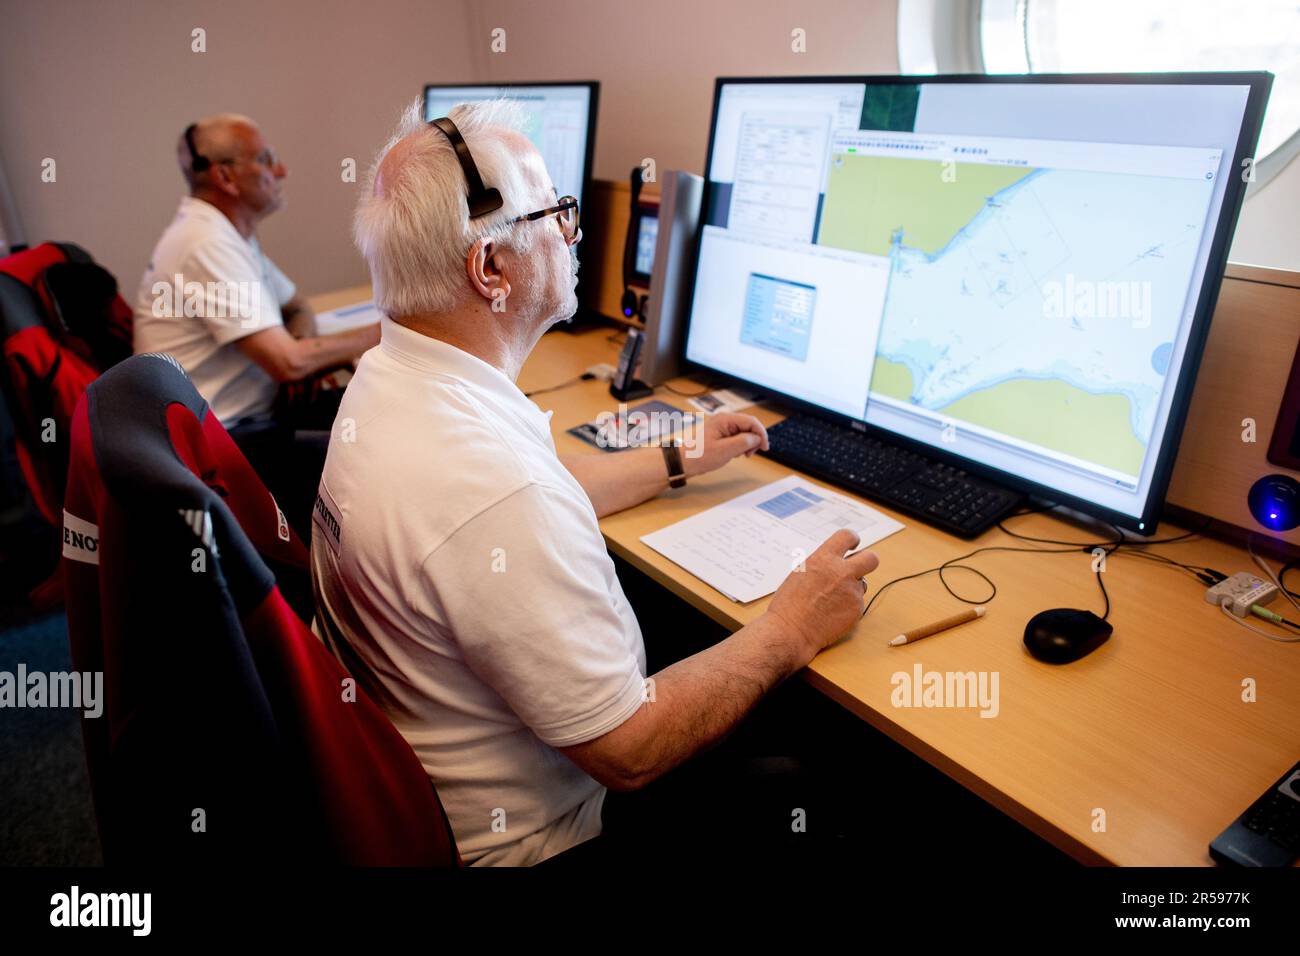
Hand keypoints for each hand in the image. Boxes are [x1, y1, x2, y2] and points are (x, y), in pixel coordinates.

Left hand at [681, 412, 768, 477]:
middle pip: (748, 426)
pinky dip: (739, 446)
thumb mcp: (725, 450)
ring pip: (743, 432)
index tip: (765, 447)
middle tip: (750, 454)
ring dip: (747, 444)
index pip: (751, 422)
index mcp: (724, 419)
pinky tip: (735, 454)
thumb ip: (743, 442)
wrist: (682, 462)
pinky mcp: (719, 434)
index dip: (761, 434)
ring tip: (741, 455)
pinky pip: (736, 437)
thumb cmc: (698, 456)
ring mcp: (721, 427)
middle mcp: (724, 420)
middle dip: (754, 440)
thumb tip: (756, 438)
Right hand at [765, 529, 879, 663]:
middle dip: (867, 560)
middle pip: (871, 558)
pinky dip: (848, 607)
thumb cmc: (788, 604)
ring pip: (862, 584)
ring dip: (852, 589)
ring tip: (832, 600)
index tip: (853, 544)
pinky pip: (857, 603)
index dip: (852, 539)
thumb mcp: (800, 573)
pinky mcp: (857, 610)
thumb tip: (833, 562)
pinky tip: (832, 614)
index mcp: (823, 559)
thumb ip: (821, 565)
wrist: (791, 630)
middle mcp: (841, 572)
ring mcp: (852, 591)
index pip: (847, 536)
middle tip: (859, 567)